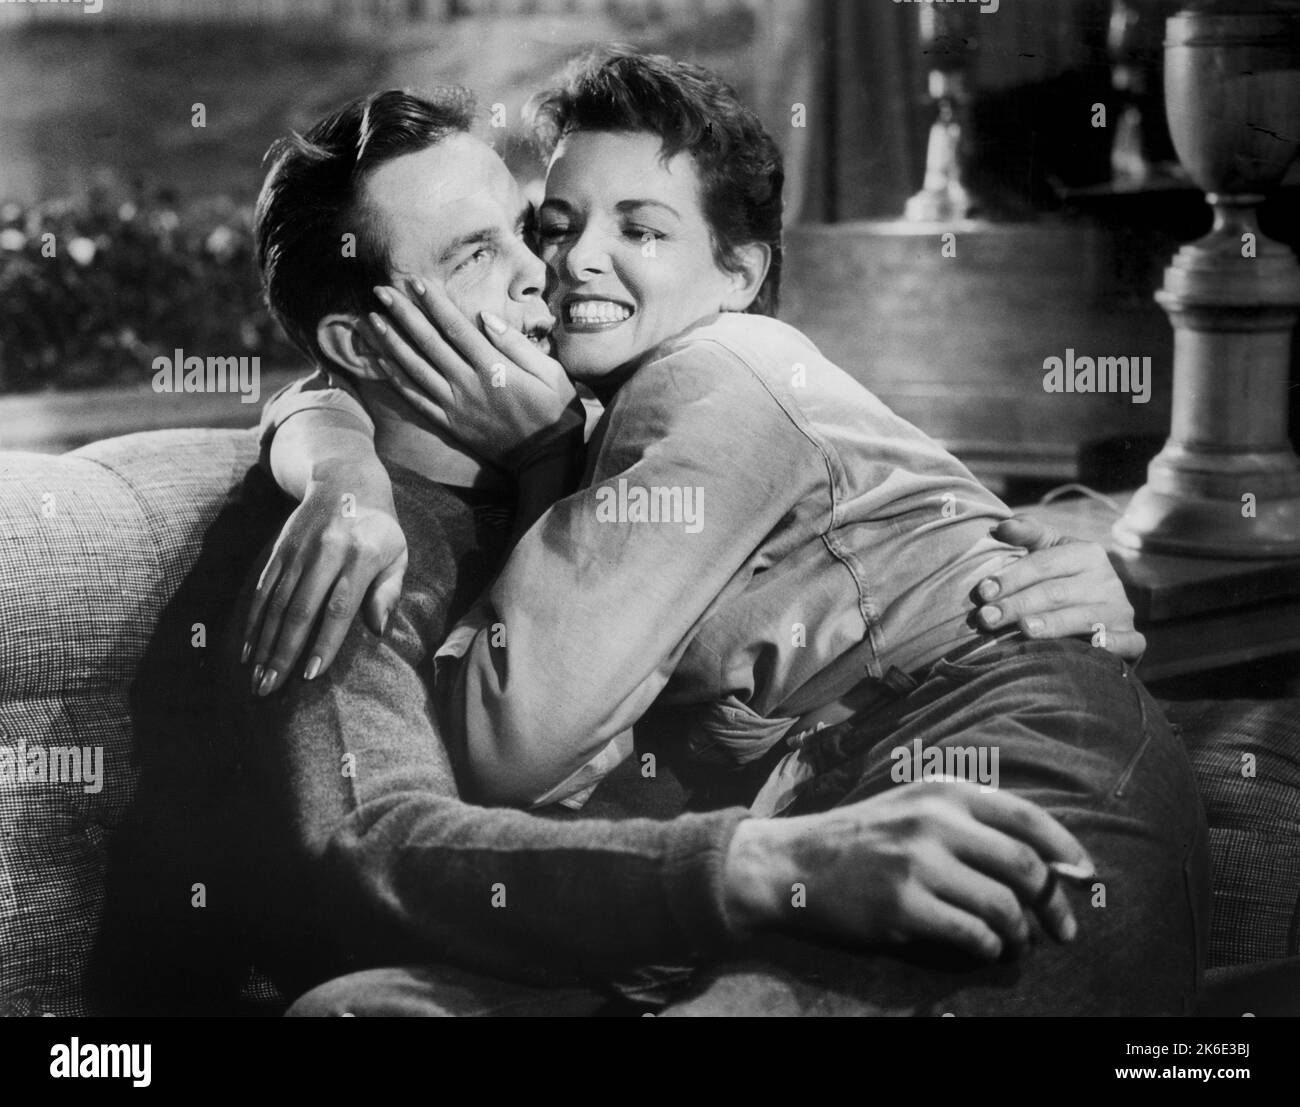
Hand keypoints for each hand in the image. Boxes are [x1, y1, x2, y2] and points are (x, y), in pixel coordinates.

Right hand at [242, 458, 406, 695]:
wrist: (344, 479)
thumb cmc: (379, 528)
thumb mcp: (398, 554)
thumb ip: (389, 592)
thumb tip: (378, 630)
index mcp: (361, 555)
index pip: (339, 607)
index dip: (323, 642)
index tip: (310, 674)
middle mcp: (325, 552)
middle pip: (300, 610)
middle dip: (283, 652)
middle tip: (269, 688)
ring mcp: (298, 550)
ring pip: (275, 603)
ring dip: (263, 643)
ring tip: (256, 678)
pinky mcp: (278, 549)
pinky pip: (262, 590)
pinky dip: (252, 621)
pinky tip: (246, 649)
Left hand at [368, 277, 584, 472]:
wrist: (546, 461)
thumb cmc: (556, 413)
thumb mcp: (551, 373)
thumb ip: (517, 344)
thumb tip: (486, 316)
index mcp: (493, 367)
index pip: (456, 327)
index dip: (434, 303)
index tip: (415, 281)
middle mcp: (468, 384)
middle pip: (428, 342)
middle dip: (403, 314)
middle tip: (381, 290)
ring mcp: (456, 405)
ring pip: (415, 368)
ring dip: (391, 342)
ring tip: (371, 320)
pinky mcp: (450, 424)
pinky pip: (416, 399)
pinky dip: (397, 380)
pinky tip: (380, 361)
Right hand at [724, 782, 1093, 960]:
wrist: (795, 864)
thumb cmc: (863, 838)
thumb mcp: (913, 806)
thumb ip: (969, 819)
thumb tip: (1044, 856)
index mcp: (943, 793)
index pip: (1026, 817)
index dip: (1066, 849)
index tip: (1084, 876)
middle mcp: (934, 821)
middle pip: (1025, 866)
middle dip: (1053, 904)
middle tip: (1061, 930)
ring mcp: (917, 863)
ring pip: (1003, 906)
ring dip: (1020, 934)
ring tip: (1016, 943)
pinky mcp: (902, 906)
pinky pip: (971, 935)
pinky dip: (988, 949)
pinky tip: (983, 949)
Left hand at [976, 515, 1144, 659]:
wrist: (1104, 611)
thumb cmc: (1064, 578)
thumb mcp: (1049, 550)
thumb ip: (1027, 534)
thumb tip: (1002, 526)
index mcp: (1087, 554)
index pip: (1043, 565)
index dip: (1011, 577)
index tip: (982, 592)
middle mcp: (1107, 581)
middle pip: (1056, 593)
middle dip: (1017, 605)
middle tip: (986, 618)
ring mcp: (1121, 611)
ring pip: (1083, 618)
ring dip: (1052, 625)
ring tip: (1023, 630)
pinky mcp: (1133, 639)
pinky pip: (1125, 642)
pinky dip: (1109, 645)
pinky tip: (1090, 648)